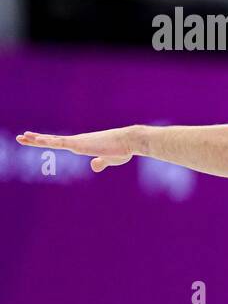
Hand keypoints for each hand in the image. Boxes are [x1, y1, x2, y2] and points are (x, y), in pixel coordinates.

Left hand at [15, 126, 137, 171]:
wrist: (130, 141)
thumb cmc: (123, 149)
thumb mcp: (110, 159)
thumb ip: (101, 162)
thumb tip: (93, 166)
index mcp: (84, 145)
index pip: (62, 143)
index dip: (49, 141)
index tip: (37, 140)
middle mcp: (78, 142)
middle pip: (53, 140)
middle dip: (37, 139)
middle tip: (22, 137)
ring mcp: (78, 142)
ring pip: (53, 140)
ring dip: (37, 139)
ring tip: (22, 137)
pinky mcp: (80, 144)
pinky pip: (59, 142)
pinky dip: (47, 141)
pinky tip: (36, 140)